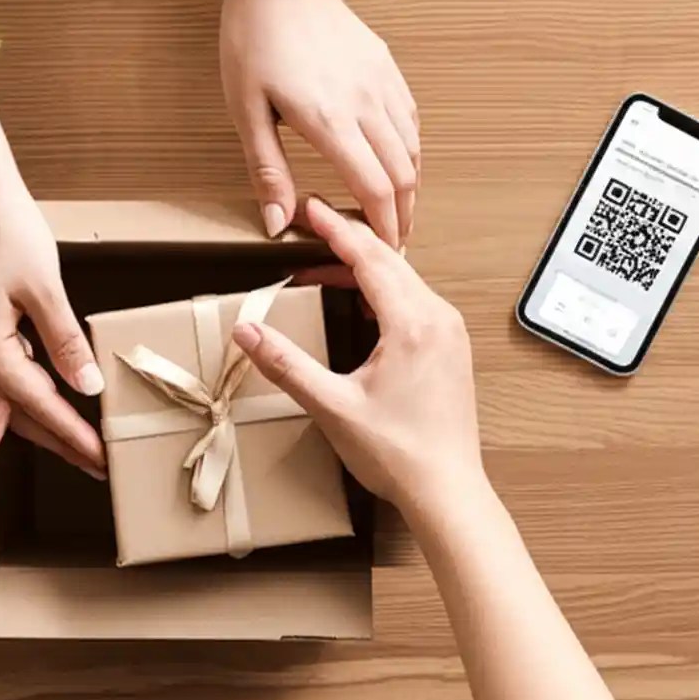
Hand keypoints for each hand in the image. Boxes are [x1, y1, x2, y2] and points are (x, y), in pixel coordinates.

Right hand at [0, 66, 105, 479]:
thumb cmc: (5, 224)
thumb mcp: (46, 287)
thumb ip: (65, 343)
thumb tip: (85, 387)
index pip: (34, 404)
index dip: (70, 434)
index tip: (97, 459)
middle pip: (8, 411)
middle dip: (51, 436)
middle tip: (88, 459)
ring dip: (31, 414)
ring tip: (71, 432)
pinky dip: (15, 384)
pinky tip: (41, 385)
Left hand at [220, 0, 419, 247]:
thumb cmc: (255, 38)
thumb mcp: (246, 111)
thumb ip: (267, 170)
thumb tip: (277, 222)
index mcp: (329, 120)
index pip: (373, 189)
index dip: (383, 227)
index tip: (383, 248)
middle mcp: (364, 102)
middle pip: (402, 175)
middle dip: (402, 216)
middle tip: (394, 241)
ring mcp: (381, 83)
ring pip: (412, 149)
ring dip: (409, 186)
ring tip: (398, 211)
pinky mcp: (386, 67)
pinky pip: (411, 118)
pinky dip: (410, 151)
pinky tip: (398, 163)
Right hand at [232, 199, 480, 509]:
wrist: (448, 492)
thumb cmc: (399, 454)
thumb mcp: (332, 406)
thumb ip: (286, 364)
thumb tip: (247, 331)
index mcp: (413, 324)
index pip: (369, 257)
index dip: (334, 229)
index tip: (310, 207)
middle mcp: (439, 319)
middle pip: (389, 260)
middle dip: (348, 239)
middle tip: (313, 222)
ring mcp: (450, 333)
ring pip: (404, 279)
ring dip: (364, 267)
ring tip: (323, 262)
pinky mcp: (451, 349)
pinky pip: (415, 301)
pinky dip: (382, 290)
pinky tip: (358, 301)